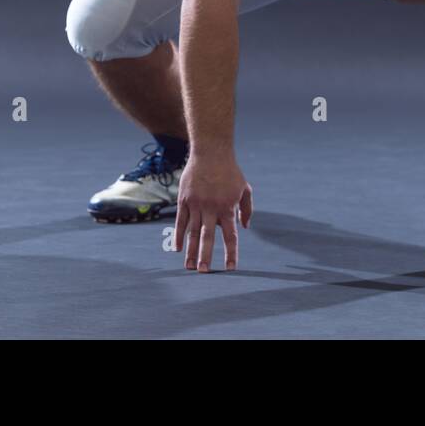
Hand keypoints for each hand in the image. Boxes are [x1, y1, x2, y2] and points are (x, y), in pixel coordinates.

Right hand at [175, 152, 252, 271]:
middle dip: (206, 256)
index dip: (231, 253)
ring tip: (189, 267)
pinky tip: (177, 249)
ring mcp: (196, 204)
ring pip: (192, 232)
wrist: (211, 152)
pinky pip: (180, 221)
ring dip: (191, 251)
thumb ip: (247, 209)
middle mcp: (211, 208)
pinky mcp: (184, 200)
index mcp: (227, 208)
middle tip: (203, 273)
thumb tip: (245, 227)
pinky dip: (179, 235)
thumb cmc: (230, 171)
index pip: (230, 236)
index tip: (230, 268)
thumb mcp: (244, 189)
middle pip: (208, 237)